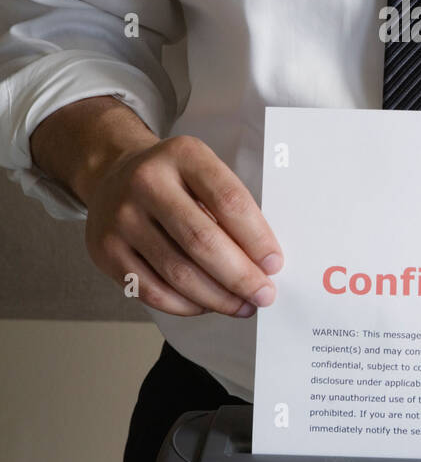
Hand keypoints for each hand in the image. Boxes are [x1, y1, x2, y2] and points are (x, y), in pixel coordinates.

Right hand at [81, 134, 282, 318]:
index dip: (257, 238)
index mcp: (183, 155)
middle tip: (264, 294)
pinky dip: (186, 306)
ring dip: (218, 297)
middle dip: (241, 276)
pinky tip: (206, 304)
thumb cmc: (173, 180)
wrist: (114, 175)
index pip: (229, 201)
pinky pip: (152, 291)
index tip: (274, 264)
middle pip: (202, 241)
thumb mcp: (203, 171)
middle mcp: (146, 182)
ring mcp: (121, 217)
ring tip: (241, 305)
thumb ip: (231, 208)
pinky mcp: (105, 250)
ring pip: (178, 273)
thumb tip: (262, 264)